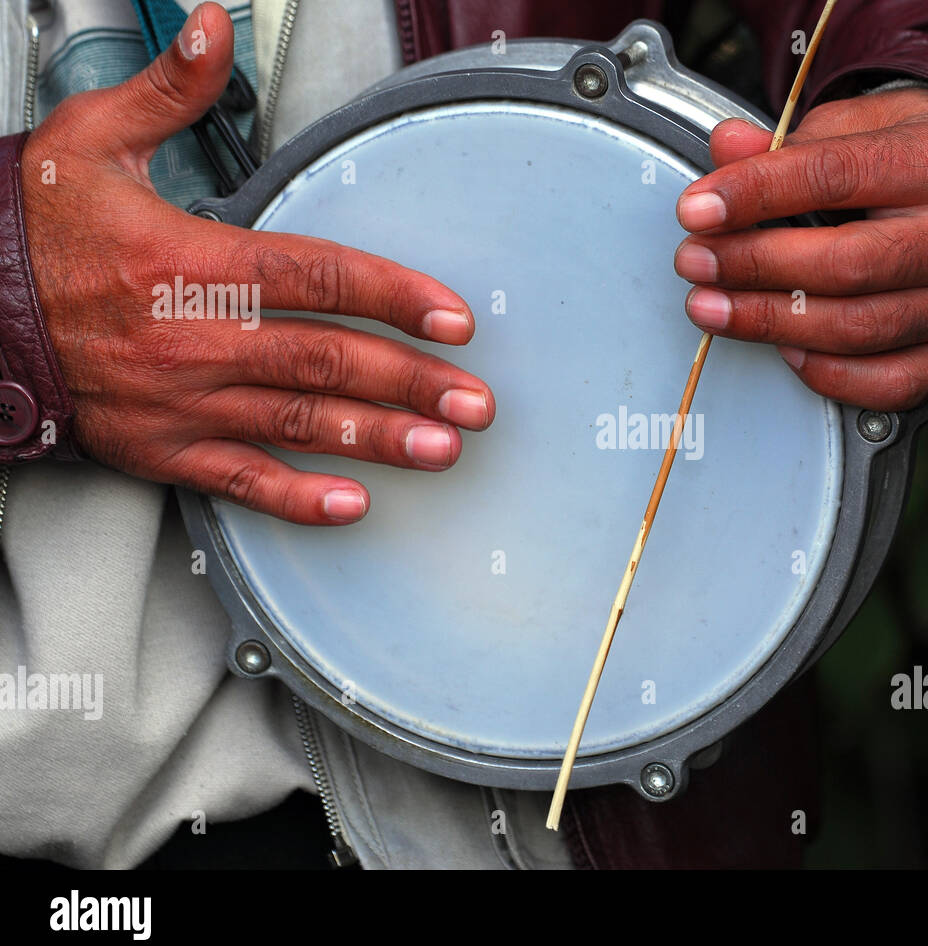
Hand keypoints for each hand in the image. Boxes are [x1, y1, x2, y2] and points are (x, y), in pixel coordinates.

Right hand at [22, 2, 493, 524]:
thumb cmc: (33, 232)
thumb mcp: (90, 140)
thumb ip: (169, 91)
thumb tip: (213, 27)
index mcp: (193, 262)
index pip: (319, 277)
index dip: (394, 297)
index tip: (452, 317)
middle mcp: (196, 337)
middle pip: (326, 359)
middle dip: (410, 382)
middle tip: (474, 402)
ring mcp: (182, 401)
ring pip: (299, 423)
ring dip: (378, 440)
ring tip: (441, 450)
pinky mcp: (163, 448)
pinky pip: (240, 480)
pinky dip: (298, 498)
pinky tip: (352, 505)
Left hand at [674, 86, 927, 409]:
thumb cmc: (912, 159)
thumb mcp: (861, 125)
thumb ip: (790, 141)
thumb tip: (725, 148)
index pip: (835, 176)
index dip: (756, 194)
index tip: (696, 210)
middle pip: (845, 264)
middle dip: (753, 266)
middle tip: (694, 262)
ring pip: (855, 329)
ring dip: (767, 323)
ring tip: (710, 307)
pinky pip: (883, 384)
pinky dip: (823, 372)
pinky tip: (782, 348)